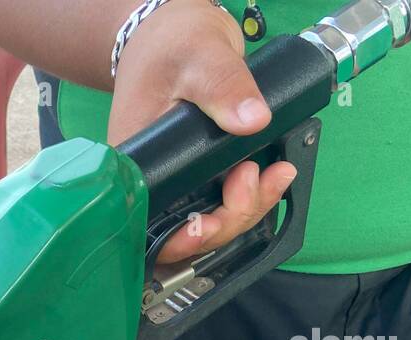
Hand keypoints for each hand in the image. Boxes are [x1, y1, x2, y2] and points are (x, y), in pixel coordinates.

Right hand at [108, 0, 296, 263]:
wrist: (175, 33)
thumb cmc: (170, 44)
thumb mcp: (199, 57)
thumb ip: (224, 86)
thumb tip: (253, 120)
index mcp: (135, 166)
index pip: (152, 224)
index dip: (183, 236)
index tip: (208, 222)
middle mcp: (152, 182)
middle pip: (185, 233)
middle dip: (227, 220)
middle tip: (251, 178)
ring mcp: (177, 181)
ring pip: (210, 223)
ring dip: (247, 209)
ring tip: (275, 175)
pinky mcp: (199, 176)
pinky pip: (223, 203)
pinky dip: (253, 196)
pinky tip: (275, 175)